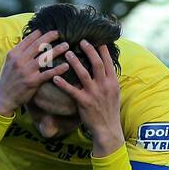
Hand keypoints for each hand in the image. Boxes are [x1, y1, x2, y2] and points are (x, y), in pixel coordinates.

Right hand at [0, 29, 71, 116]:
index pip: (28, 39)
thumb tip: (27, 42)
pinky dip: (58, 69)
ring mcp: (26, 71)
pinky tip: (66, 66)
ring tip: (66, 45)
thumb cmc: (7, 80)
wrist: (3, 98)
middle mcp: (20, 60)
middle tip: (59, 33)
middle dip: (50, 37)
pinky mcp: (32, 82)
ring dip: (57, 50)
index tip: (47, 30)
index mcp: (14, 54)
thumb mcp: (9, 63)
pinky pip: (48, 73)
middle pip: (38, 45)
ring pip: (45, 57)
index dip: (39, 33)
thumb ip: (18, 53)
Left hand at [52, 40, 123, 156]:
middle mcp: (104, 85)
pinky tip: (55, 77)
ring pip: (84, 74)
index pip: (108, 61)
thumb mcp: (114, 93)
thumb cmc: (109, 111)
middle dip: (89, 50)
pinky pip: (72, 91)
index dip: (102, 50)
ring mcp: (94, 94)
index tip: (97, 39)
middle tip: (81, 41)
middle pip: (96, 63)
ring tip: (67, 52)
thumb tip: (104, 68)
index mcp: (112, 82)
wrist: (108, 129)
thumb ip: (108, 80)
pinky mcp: (84, 102)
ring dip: (75, 62)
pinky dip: (63, 83)